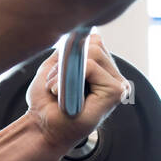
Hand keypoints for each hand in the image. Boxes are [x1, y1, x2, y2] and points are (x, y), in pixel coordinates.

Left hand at [24, 33, 131, 160]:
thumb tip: (87, 32)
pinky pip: (90, 66)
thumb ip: (71, 48)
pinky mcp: (116, 92)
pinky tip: (64, 97)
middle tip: (55, 87)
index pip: (93, 41)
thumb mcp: (54, 66)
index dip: (69, 54)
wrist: (41, 128)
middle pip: (94, 44)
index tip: (56, 77)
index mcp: (103, 70)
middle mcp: (115, 77)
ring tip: (59, 92)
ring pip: (92, 53)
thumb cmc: (46, 102)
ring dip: (66, 72)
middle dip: (67, 63)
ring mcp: (118, 85)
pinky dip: (70, 78)